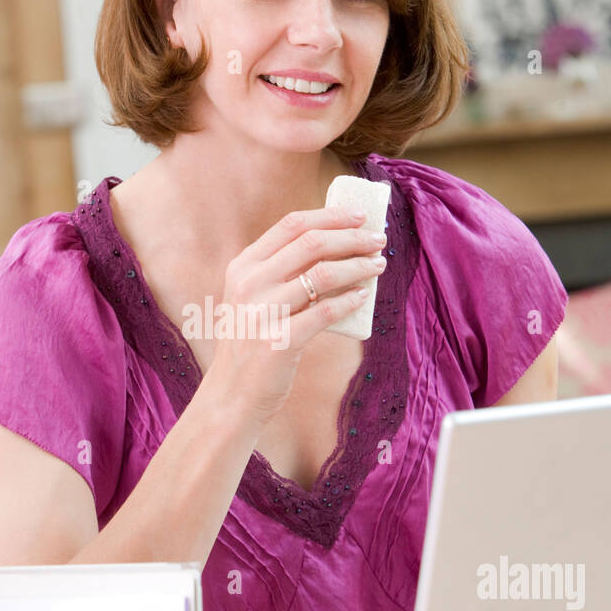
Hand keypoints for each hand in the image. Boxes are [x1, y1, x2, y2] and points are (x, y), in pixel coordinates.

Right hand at [207, 204, 386, 425]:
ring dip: (358, 266)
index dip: (330, 215)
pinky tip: (364, 296)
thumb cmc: (250, 344)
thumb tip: (336, 247)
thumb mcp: (251, 300)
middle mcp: (250, 284)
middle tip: (378, 240)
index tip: (359, 216)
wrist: (231, 394)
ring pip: (323, 274)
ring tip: (378, 266)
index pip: (292, 225)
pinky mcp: (280, 341)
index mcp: (243, 267)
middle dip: (352, 237)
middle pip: (312, 243)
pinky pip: (325, 312)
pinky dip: (350, 301)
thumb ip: (279, 273)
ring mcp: (263, 312)